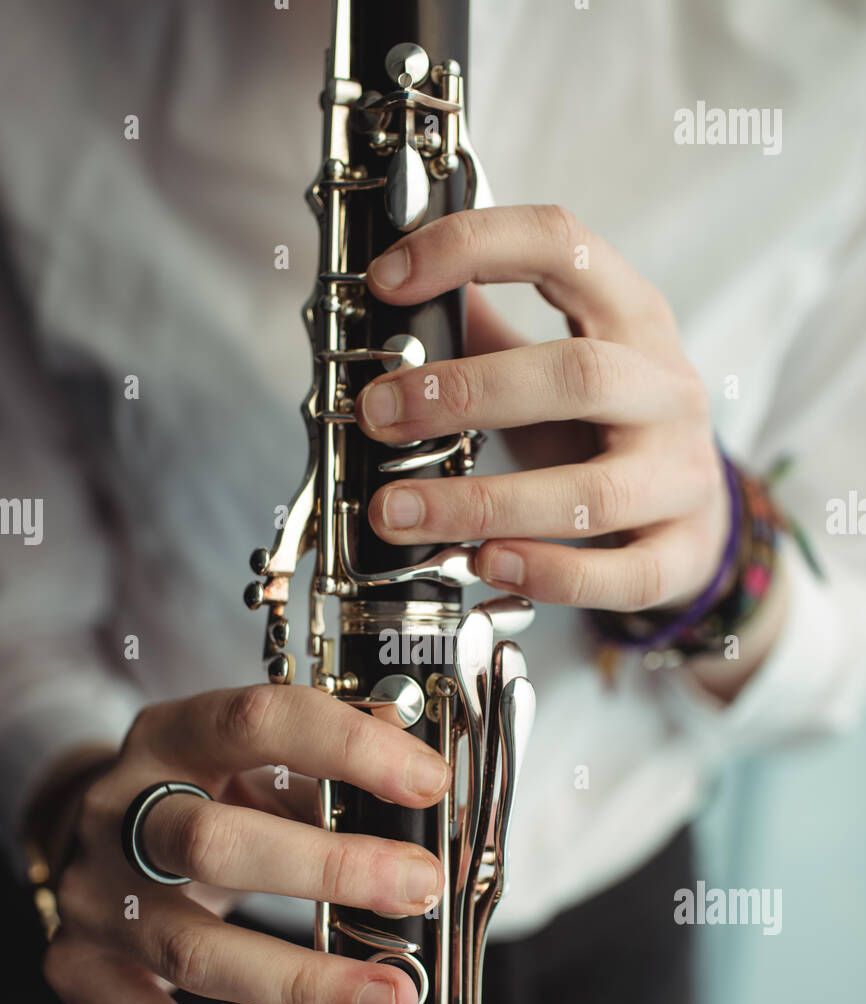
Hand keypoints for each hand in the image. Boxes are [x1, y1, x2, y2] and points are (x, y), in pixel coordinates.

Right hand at [40, 685, 447, 1003]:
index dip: (347, 747)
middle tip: (416, 890)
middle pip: (213, 842)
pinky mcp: (83, 973)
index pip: (259, 722)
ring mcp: (96, 898)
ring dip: (301, 984)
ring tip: (388, 1000)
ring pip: (194, 951)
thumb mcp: (250, 758)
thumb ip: (326, 765)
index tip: (427, 782)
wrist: (88, 831)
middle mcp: (120, 814)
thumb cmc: (197, 794)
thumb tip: (421, 777)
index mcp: (172, 737)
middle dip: (327, 870)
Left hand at [357, 204, 727, 613]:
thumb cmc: (609, 427)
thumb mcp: (559, 360)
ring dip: (485, 505)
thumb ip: (486, 330)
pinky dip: (550, 574)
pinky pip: (623, 575)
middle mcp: (666, 388)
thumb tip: (393, 294)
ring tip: (401, 513)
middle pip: (578, 376)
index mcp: (630, 316)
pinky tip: (487, 565)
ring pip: (594, 494)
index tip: (387, 281)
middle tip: (378, 415)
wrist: (700, 512)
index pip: (560, 244)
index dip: (471, 247)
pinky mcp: (683, 552)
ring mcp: (682, 474)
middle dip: (467, 394)